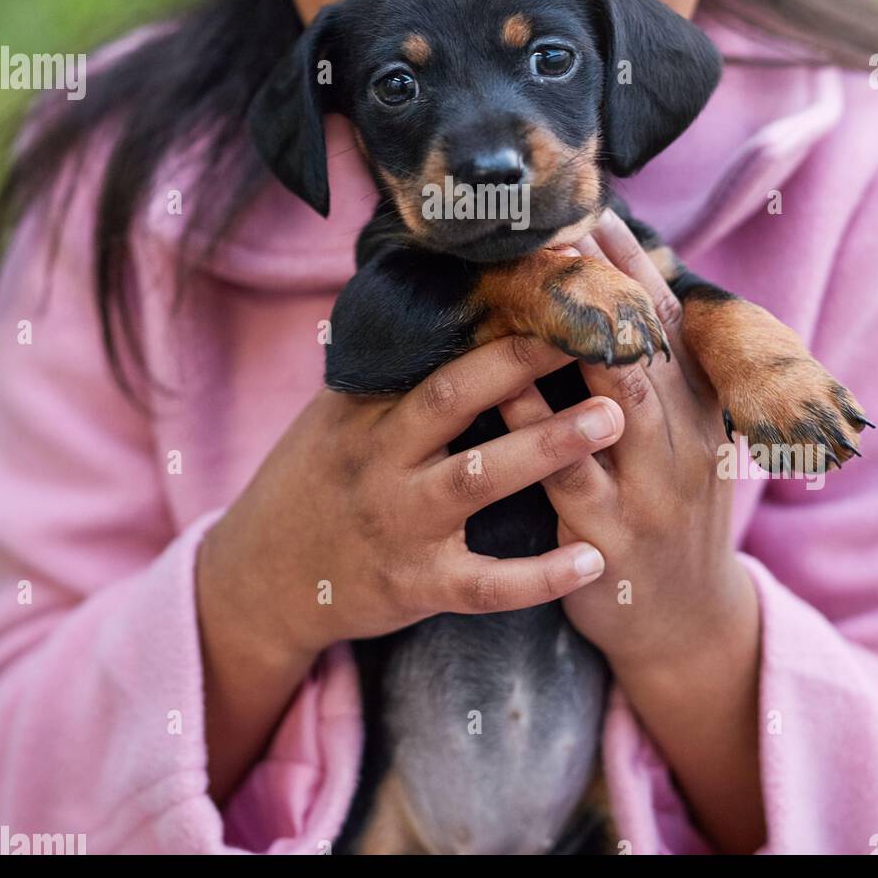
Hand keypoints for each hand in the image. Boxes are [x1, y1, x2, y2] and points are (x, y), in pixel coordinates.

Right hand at [200, 333, 626, 665]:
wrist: (264, 576)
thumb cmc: (319, 479)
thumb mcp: (338, 414)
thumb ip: (391, 368)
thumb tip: (449, 292)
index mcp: (369, 409)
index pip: (436, 353)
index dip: (497, 322)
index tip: (555, 291)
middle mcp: (382, 458)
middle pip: (454, 399)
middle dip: (524, 364)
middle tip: (595, 338)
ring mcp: (401, 523)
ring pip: (480, 480)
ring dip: (548, 447)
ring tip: (614, 420)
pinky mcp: (417, 585)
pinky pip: (486, 585)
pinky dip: (539, 577)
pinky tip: (593, 561)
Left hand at [498, 209, 745, 675]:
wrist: (685, 623)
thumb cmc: (669, 509)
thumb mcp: (686, 438)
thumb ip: (660, 370)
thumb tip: (626, 285)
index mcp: (701, 411)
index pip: (670, 321)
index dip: (634, 265)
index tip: (595, 209)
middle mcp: (684, 444)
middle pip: (644, 348)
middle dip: (603, 287)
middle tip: (556, 229)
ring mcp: (651, 495)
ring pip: (618, 405)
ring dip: (577, 345)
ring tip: (534, 289)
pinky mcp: (610, 544)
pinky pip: (570, 480)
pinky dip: (539, 432)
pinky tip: (502, 391)